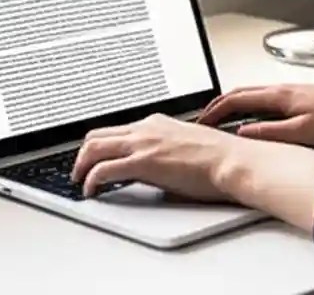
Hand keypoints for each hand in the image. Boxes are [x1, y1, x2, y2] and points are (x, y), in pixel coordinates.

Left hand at [71, 113, 313, 233]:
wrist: (234, 161)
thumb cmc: (220, 158)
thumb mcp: (187, 145)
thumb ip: (166, 149)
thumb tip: (159, 163)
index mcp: (157, 122)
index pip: (117, 129)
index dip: (101, 144)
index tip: (95, 156)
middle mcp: (146, 128)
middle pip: (98, 134)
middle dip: (83, 153)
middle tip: (79, 169)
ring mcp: (144, 143)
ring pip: (94, 147)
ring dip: (81, 165)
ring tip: (80, 181)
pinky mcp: (144, 161)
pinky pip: (104, 170)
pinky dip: (91, 180)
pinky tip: (91, 190)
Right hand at [197, 84, 313, 149]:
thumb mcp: (302, 134)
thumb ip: (269, 133)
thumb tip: (244, 133)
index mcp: (280, 96)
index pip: (237, 99)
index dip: (215, 111)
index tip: (203, 121)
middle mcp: (285, 88)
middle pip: (242, 92)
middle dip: (220, 104)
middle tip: (206, 117)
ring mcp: (295, 90)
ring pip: (255, 93)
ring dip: (236, 103)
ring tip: (225, 117)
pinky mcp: (304, 96)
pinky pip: (268, 97)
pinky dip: (252, 105)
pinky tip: (258, 116)